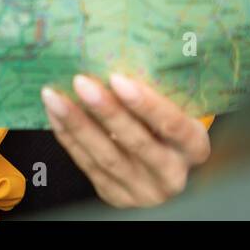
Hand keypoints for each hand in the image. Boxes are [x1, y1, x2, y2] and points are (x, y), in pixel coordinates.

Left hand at [41, 73, 209, 207]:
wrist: (165, 164)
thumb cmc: (170, 123)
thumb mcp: (178, 109)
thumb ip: (160, 92)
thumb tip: (117, 55)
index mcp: (195, 147)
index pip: (172, 125)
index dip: (145, 103)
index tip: (118, 78)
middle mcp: (172, 175)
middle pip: (136, 142)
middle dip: (106, 111)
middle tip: (81, 81)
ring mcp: (143, 191)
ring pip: (106, 157)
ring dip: (78, 124)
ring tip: (56, 96)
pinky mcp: (116, 195)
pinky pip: (88, 165)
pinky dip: (69, 138)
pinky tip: (55, 114)